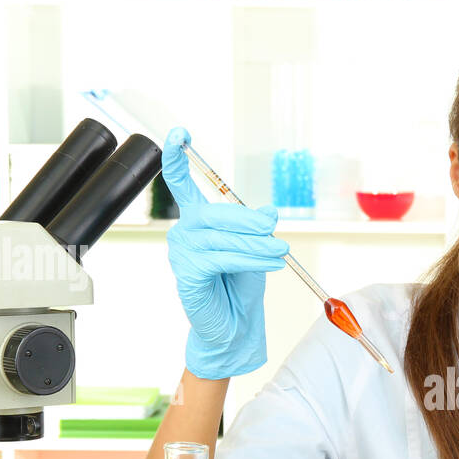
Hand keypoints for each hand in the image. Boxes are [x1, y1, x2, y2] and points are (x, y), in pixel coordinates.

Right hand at [163, 127, 289, 379]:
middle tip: (274, 228)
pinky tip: (271, 262)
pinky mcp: (187, 275)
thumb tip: (269, 212)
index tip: (179, 133)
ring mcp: (182, 253)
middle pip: (213, 214)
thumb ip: (256, 228)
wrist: (236, 325)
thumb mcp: (255, 247)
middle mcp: (184, 232)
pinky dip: (248, 260)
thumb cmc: (241, 284)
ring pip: (221, 239)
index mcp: (197, 219)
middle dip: (247, 221)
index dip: (177, 157)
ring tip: (281, 251)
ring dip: (255, 245)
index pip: (180, 182)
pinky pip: (219, 259)